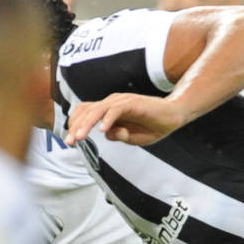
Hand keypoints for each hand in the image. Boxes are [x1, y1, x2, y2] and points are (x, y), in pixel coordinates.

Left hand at [66, 93, 187, 147]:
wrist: (173, 115)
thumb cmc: (153, 126)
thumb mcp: (132, 138)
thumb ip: (118, 136)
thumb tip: (107, 134)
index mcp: (108, 110)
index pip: (85, 112)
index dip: (75, 125)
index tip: (70, 141)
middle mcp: (112, 102)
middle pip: (87, 111)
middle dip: (76, 127)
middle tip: (70, 142)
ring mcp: (122, 101)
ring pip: (98, 110)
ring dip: (87, 124)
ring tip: (80, 137)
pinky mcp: (132, 103)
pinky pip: (116, 110)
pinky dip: (108, 119)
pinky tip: (102, 130)